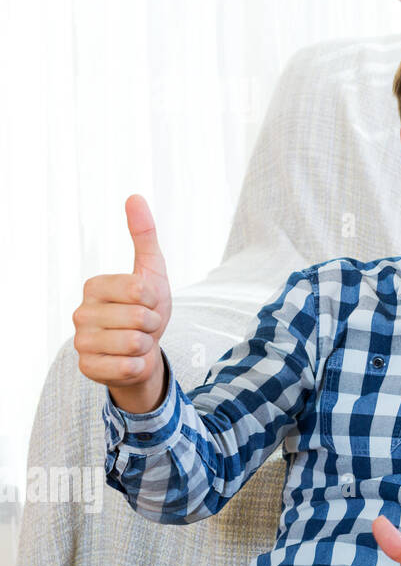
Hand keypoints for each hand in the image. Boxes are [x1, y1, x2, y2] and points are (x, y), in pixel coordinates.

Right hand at [73, 195, 172, 410]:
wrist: (143, 349)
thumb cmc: (147, 307)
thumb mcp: (152, 270)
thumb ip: (144, 234)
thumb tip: (135, 196)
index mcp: (94, 286)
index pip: (140, 290)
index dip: (155, 300)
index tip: (147, 302)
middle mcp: (81, 313)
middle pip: (139, 318)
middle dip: (153, 324)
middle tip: (144, 326)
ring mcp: (80, 342)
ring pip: (134, 343)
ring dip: (147, 345)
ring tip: (138, 342)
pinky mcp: (87, 368)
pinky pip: (128, 367)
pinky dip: (139, 366)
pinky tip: (129, 360)